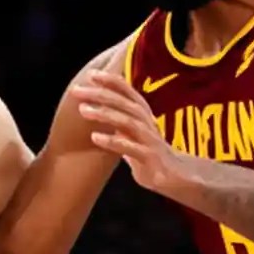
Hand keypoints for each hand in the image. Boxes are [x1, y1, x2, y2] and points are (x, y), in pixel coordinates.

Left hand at [71, 70, 176, 190]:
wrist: (176, 178)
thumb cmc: (151, 155)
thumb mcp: (133, 136)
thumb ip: (119, 124)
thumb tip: (99, 112)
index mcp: (142, 115)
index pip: (127, 92)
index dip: (110, 81)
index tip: (90, 75)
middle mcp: (147, 123)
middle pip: (123, 103)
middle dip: (100, 94)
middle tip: (76, 90)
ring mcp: (149, 140)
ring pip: (127, 121)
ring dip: (104, 114)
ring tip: (83, 110)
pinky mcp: (150, 158)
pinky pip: (130, 148)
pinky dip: (112, 141)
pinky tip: (95, 138)